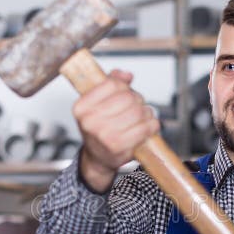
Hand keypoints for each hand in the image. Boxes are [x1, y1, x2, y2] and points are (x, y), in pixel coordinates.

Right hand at [73, 69, 160, 192]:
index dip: (124, 87)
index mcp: (82, 107)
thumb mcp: (98, 103)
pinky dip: (152, 125)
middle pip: (128, 98)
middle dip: (138, 100)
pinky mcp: (119, 146)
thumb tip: (126, 75)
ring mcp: (104, 135)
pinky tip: (148, 127)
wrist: (99, 157)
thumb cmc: (100, 128)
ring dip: (146, 113)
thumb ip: (111, 83)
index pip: (112, 84)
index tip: (125, 92)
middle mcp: (90, 121)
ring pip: (138, 111)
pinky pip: (144, 128)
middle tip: (137, 107)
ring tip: (143, 118)